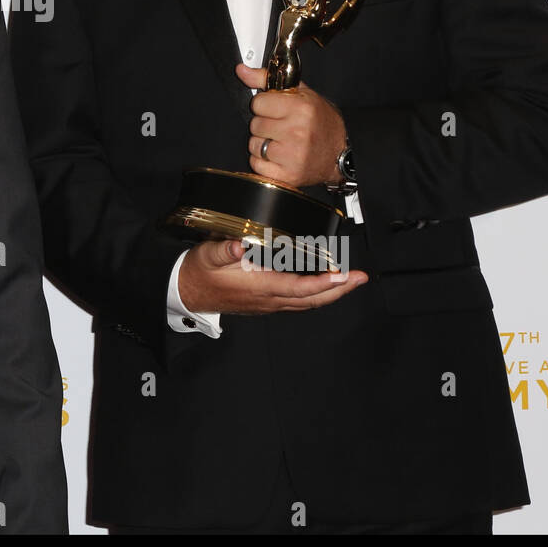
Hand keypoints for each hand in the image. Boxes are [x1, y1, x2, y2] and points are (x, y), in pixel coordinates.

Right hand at [178, 237, 366, 314]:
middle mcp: (269, 299)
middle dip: (339, 290)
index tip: (344, 275)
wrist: (187, 293)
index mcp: (259, 286)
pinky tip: (322, 287)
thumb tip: (238, 242)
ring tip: (349, 282)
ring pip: (307, 303)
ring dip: (331, 293)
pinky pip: (298, 302)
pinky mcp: (266, 303)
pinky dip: (316, 295)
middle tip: (360, 279)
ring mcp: (269, 304)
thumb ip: (223, 249)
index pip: (299, 287)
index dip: (324, 283)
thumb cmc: (198, 273)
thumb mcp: (207, 255)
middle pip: (312, 299)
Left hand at [237, 63, 346, 188]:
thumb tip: (241, 70)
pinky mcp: (288, 174)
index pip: (258, 103)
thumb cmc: (320, 121)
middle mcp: (298, 131)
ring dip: (262, 144)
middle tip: (281, 127)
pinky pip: (257, 165)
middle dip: (264, 125)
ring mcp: (293, 155)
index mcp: (301, 108)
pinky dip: (263, 162)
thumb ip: (267, 80)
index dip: (265, 105)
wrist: (341, 152)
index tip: (276, 109)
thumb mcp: (300, 93)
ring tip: (281, 142)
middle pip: (255, 125)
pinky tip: (279, 156)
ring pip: (254, 145)